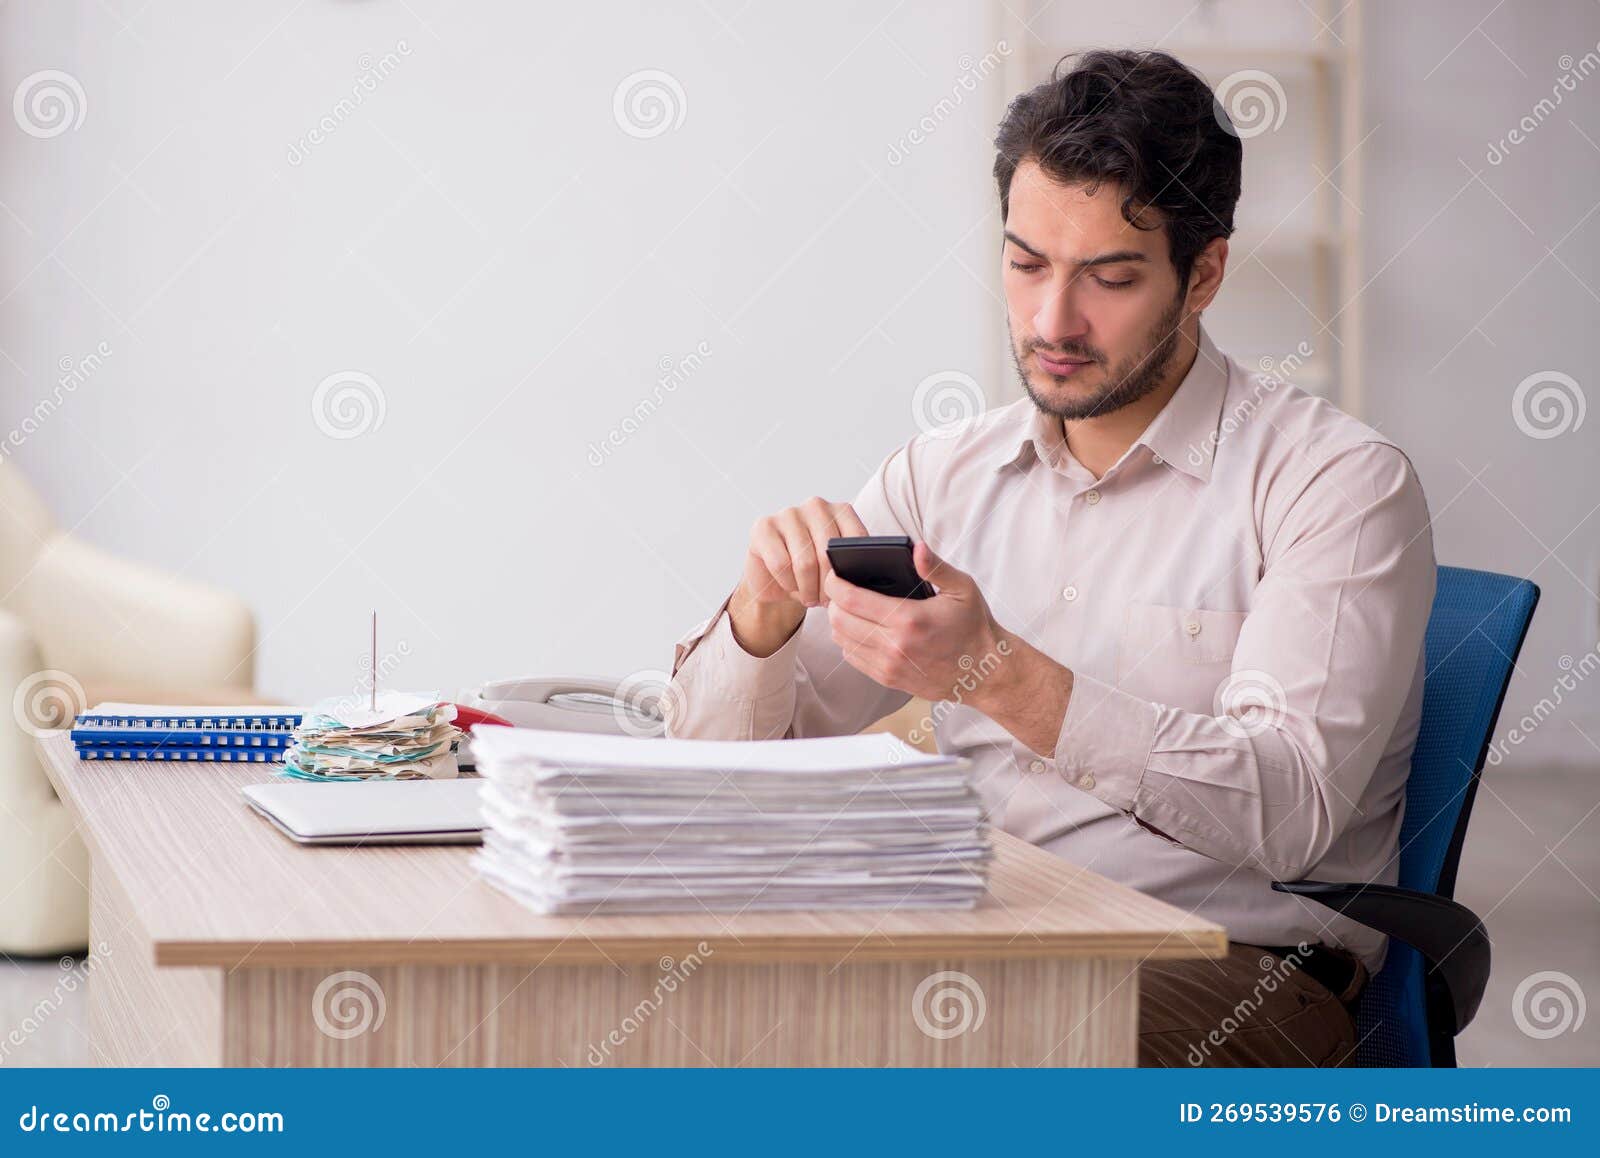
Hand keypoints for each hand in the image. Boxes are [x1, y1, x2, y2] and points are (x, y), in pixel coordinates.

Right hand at [728, 497, 868, 656]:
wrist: (776, 578)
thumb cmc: (813, 574)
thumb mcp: (838, 569)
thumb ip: (854, 565)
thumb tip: (863, 579)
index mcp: (841, 511)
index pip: (856, 540)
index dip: (850, 572)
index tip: (845, 590)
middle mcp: (816, 506)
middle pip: (827, 554)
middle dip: (827, 587)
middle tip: (824, 600)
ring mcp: (789, 513)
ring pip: (804, 562)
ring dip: (807, 589)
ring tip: (809, 597)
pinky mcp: (763, 526)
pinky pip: (780, 563)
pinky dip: (787, 583)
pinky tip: (789, 586)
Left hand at [825, 542, 1075, 754]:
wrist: (983, 672)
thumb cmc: (973, 628)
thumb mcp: (962, 589)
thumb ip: (936, 567)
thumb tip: (917, 548)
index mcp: (908, 619)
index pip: (851, 600)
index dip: (835, 584)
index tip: (834, 575)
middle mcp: (894, 645)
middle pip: (839, 620)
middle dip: (833, 602)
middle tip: (840, 590)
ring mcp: (889, 665)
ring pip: (842, 641)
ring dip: (839, 622)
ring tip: (847, 608)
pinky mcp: (888, 679)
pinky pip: (853, 658)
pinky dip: (848, 641)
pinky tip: (859, 629)